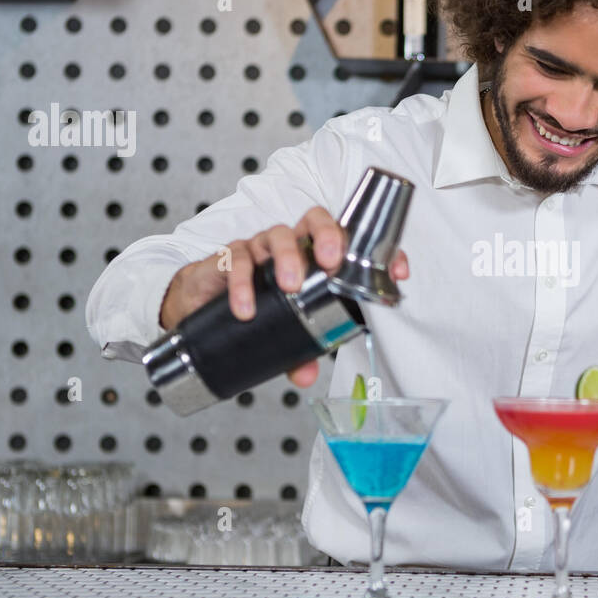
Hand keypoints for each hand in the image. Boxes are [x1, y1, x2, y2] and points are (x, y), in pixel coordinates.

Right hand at [158, 207, 408, 386]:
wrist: (199, 304)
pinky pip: (237, 261)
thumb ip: (298, 351)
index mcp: (313, 255)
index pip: (350, 241)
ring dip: (288, 258)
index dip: (376, 251)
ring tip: (290, 285)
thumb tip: (308, 377)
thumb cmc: (254, 305)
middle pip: (314, 220)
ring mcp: (259, 248)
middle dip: (329, 236)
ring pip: (277, 235)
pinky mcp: (228, 257)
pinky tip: (246, 309)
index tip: (398, 272)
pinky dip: (243, 284)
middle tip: (333, 262)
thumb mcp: (282, 330)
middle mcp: (290, 245)